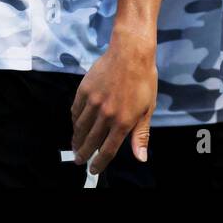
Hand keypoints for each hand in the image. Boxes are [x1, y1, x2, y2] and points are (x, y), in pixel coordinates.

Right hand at [70, 34, 156, 174]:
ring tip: (75, 147)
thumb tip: (141, 158)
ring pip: (80, 128)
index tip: (93, 169)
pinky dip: (74, 121)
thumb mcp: (148, 108)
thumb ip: (141, 135)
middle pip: (91, 142)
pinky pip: (75, 111)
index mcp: (123, 121)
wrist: (130, 52)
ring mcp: (93, 102)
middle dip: (84, 154)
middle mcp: (106, 115)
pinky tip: (75, 126)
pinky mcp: (84, 91)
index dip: (100, 163)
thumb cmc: (144, 80)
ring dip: (77, 140)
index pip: (108, 150)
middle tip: (79, 161)